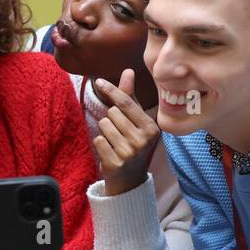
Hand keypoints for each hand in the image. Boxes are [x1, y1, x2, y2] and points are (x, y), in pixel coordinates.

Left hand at [91, 69, 160, 196]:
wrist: (129, 179)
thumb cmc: (131, 143)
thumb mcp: (135, 120)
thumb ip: (130, 97)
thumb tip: (128, 71)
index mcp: (152, 127)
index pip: (126, 103)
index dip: (111, 90)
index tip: (98, 81)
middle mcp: (143, 140)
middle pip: (112, 113)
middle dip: (111, 120)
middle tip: (119, 134)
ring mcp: (130, 153)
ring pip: (104, 124)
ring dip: (105, 131)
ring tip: (114, 143)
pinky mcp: (115, 163)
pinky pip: (98, 140)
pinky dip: (100, 144)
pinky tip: (109, 152)